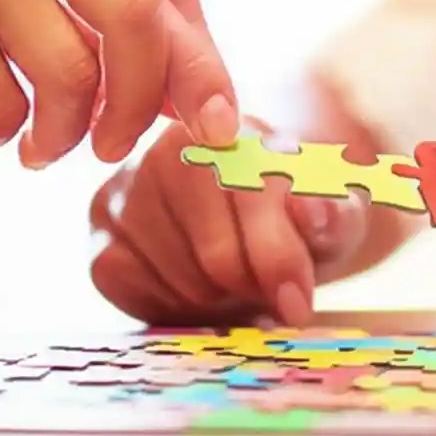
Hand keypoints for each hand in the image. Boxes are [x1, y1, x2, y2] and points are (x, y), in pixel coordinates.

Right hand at [89, 120, 394, 326]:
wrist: (257, 228)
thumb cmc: (297, 218)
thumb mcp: (334, 215)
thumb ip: (334, 214)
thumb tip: (314, 214)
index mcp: (227, 126)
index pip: (249, 197)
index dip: (278, 257)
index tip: (300, 301)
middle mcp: (163, 150)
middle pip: (215, 253)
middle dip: (253, 286)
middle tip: (271, 293)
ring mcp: (123, 196)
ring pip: (181, 281)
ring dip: (219, 300)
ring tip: (235, 283)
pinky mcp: (101, 245)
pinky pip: (136, 294)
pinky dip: (175, 309)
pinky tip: (196, 291)